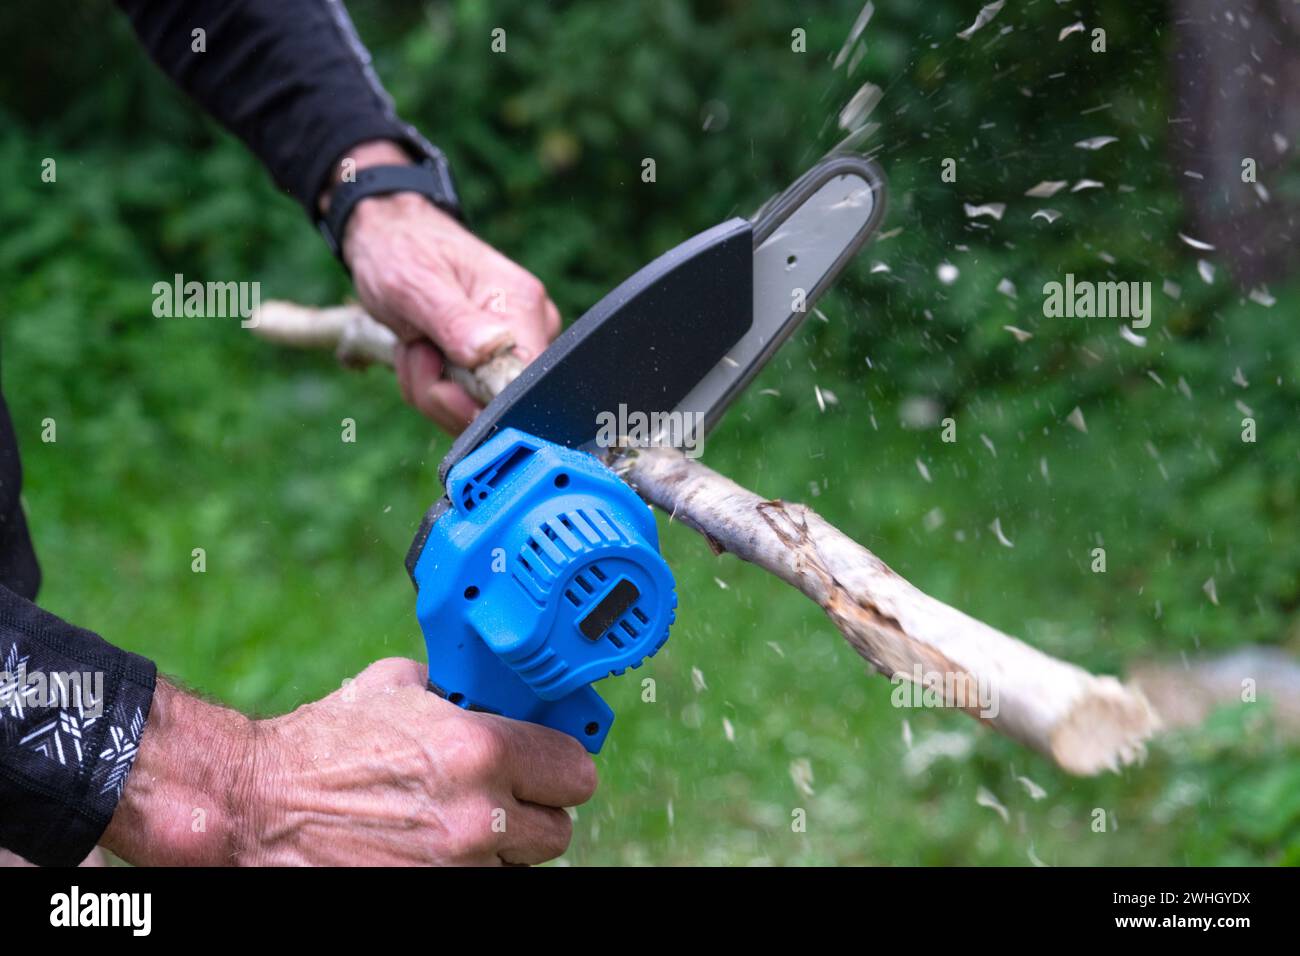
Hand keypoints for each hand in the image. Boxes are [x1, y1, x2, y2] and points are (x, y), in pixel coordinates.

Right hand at [102, 660, 596, 865]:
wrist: (255, 805)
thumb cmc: (322, 744)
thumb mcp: (397, 689)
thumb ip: (457, 692)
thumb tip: (493, 691)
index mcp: (479, 751)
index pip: (576, 771)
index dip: (560, 765)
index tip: (547, 763)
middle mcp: (478, 816)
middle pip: (557, 830)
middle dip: (532, 811)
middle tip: (502, 797)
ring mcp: (456, 869)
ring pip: (518, 866)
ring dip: (497, 847)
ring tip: (450, 823)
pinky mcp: (431, 897)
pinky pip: (480, 885)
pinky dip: (465, 870)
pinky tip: (429, 848)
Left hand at [326, 141, 560, 433]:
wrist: (391, 237)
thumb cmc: (401, 250)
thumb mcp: (415, 283)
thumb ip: (453, 320)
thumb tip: (491, 350)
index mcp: (522, 305)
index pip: (521, 383)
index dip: (477, 400)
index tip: (437, 384)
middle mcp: (532, 328)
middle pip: (498, 402)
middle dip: (443, 392)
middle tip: (415, 351)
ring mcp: (515, 346)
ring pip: (476, 406)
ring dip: (431, 386)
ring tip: (415, 345)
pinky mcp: (494, 360)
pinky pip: (466, 399)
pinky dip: (435, 386)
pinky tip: (423, 354)